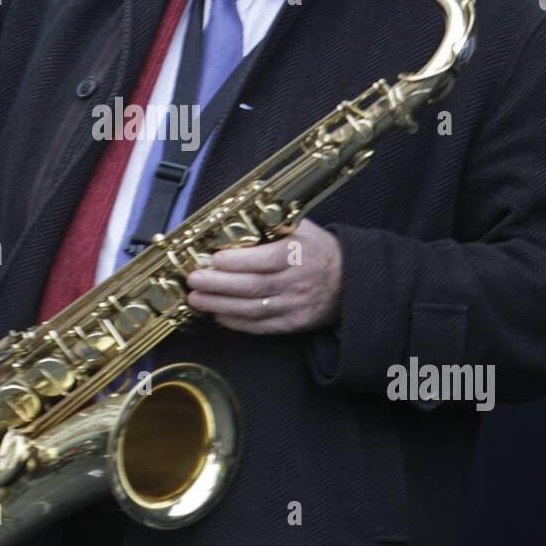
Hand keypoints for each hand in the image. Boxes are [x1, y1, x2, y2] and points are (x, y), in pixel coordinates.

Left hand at [185, 219, 342, 333]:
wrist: (351, 282)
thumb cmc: (319, 251)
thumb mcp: (303, 229)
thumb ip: (274, 224)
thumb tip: (236, 219)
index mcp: (299, 254)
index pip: (265, 260)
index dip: (238, 261)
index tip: (214, 259)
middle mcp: (297, 281)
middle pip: (253, 286)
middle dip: (218, 284)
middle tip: (194, 280)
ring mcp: (295, 305)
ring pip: (252, 308)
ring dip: (220, 305)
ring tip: (197, 298)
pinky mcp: (293, 324)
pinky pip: (260, 326)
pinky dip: (236, 322)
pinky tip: (218, 315)